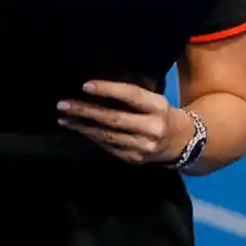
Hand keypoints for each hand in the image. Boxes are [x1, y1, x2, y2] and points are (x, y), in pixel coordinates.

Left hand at [57, 81, 192, 165]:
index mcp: (158, 107)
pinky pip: (107, 147)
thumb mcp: (154, 99)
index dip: (108, 90)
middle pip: (114, 119)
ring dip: (82, 126)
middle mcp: (152, 128)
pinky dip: (90, 137)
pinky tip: (78, 129)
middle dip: (85, 111)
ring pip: (106, 136)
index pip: (131, 96)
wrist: (182, 142)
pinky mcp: (134, 159)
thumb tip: (96, 86)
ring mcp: (142, 147)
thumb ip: (132, 95)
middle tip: (63, 104)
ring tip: (64, 117)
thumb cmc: (161, 113)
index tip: (85, 85)